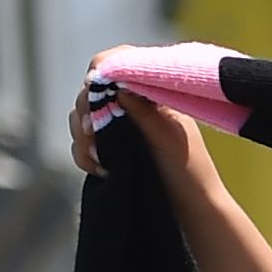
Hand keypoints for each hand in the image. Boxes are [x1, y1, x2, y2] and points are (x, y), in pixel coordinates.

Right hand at [73, 80, 217, 206]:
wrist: (192, 208)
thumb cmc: (191, 170)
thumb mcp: (170, 138)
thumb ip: (145, 112)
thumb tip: (117, 85)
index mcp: (152, 92)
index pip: (119, 63)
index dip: (101, 70)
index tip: (94, 88)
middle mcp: (133, 104)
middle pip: (91, 91)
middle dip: (86, 111)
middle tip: (91, 134)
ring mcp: (118, 125)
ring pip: (80, 117)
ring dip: (83, 138)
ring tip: (100, 161)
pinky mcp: (108, 148)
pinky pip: (80, 143)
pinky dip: (84, 155)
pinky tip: (101, 171)